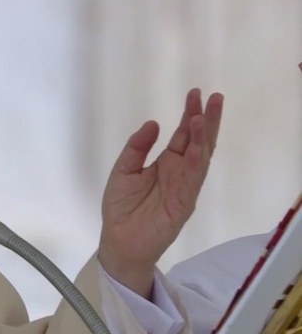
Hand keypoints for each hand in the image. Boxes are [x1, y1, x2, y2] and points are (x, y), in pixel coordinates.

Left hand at [98, 88, 223, 296]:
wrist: (119, 240)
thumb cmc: (121, 207)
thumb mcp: (123, 170)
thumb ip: (136, 148)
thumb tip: (153, 124)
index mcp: (166, 163)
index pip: (183, 135)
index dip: (190, 114)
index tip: (195, 93)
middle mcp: (179, 172)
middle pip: (198, 142)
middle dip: (207, 120)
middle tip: (214, 97)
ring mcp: (184, 187)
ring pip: (199, 158)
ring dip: (203, 138)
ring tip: (204, 116)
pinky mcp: (183, 203)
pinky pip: (191, 180)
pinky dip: (195, 163)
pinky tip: (196, 148)